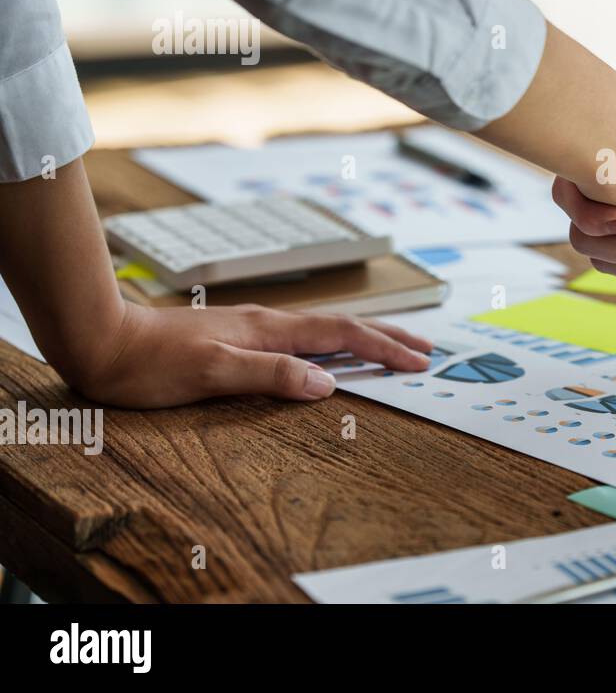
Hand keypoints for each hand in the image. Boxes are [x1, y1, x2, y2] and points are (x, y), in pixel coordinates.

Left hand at [66, 302, 432, 407]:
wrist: (101, 339)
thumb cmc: (149, 363)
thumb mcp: (211, 373)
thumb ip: (270, 374)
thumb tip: (326, 382)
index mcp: (269, 330)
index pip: (341, 336)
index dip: (383, 348)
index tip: (418, 361)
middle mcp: (267, 323)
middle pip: (342, 326)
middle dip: (387, 336)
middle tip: (425, 349)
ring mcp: (253, 327)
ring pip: (323, 329)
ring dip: (363, 337)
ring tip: (391, 346)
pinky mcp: (238, 337)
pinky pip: (302, 337)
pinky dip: (332, 343)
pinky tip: (328, 351)